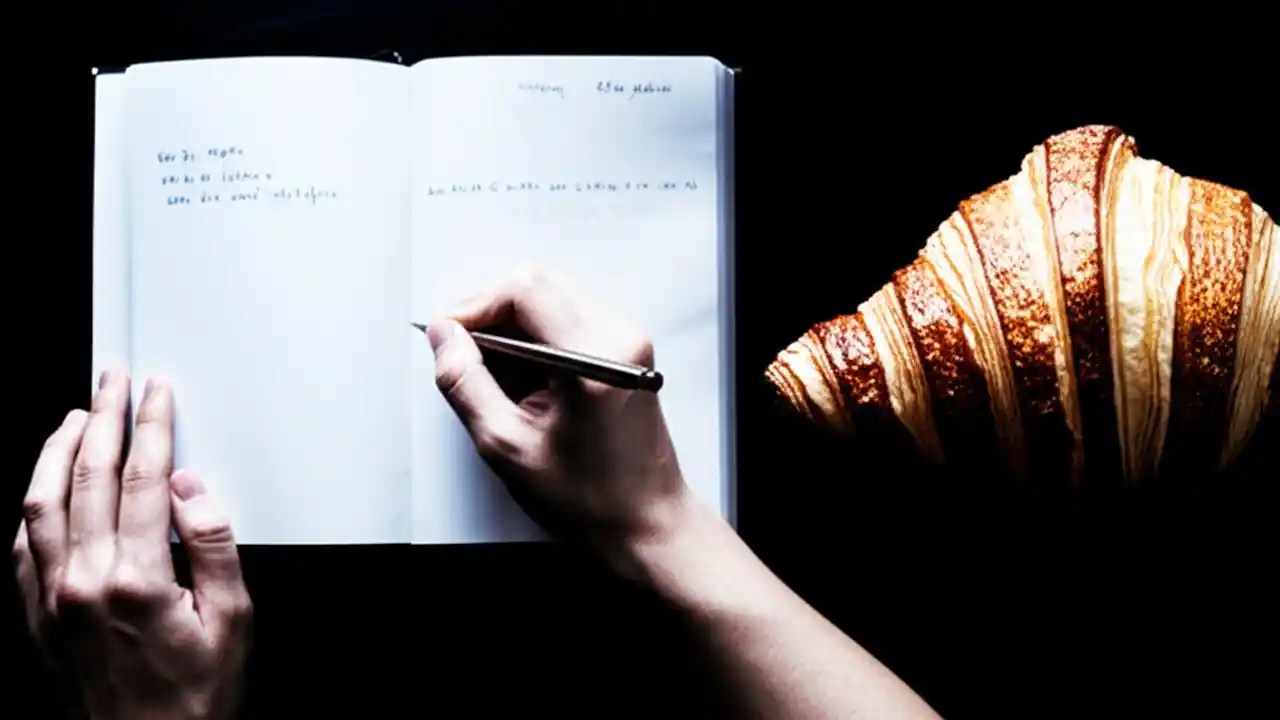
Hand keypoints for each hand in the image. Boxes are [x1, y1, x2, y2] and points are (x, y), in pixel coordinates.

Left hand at [13, 370, 251, 719]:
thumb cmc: (194, 697)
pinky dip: (32, 503)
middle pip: (87, 478)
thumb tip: (191, 489)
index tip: (157, 393)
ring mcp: (52, 600)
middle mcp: (83, 583)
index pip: (144, 479)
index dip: (151, 427)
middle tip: (113, 381)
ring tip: (77, 416)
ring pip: (41, 503)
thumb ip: (214, 548)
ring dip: (57, 451)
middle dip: (103, 419)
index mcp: (136, 580)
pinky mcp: (39, 617)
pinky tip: (44, 485)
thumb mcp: (233, 622)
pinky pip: (22, 545)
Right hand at [427, 266, 691, 573]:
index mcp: (596, 357)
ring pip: (549, 297)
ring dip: (510, 327)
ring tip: (495, 377)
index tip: (445, 335)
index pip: (523, 290)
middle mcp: (619, 336)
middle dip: (489, 312)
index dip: (473, 306)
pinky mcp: (624, 349)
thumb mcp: (506, 445)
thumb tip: (443, 337)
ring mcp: (626, 339)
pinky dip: (533, 339)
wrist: (645, 522)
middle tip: (462, 353)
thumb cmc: (590, 498)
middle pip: (537, 284)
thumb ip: (465, 383)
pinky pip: (566, 318)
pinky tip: (523, 380)